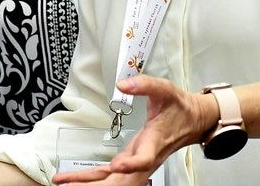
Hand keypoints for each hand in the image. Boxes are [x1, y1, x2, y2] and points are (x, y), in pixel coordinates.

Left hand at [52, 76, 215, 184]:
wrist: (194, 121)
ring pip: (115, 181)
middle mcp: (145, 157)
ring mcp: (138, 163)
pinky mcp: (132, 162)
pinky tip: (75, 181)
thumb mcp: (166, 90)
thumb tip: (123, 84)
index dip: (132, 164)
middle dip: (97, 184)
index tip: (117, 165)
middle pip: (123, 179)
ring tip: (64, 182)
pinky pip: (112, 176)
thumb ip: (146, 85)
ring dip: (90, 184)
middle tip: (70, 183)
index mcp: (154, 141)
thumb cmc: (180, 109)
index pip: (144, 158)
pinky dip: (93, 180)